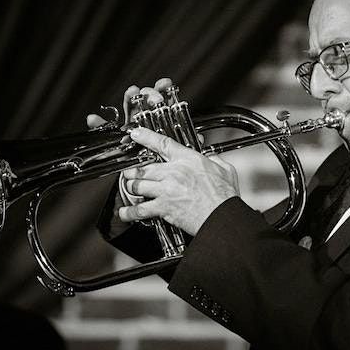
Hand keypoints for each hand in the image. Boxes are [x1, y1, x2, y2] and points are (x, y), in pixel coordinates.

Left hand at [119, 125, 239, 234]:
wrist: (221, 216)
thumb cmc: (224, 196)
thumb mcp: (224, 169)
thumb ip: (215, 159)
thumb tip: (212, 157)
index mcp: (187, 160)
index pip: (162, 143)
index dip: (145, 136)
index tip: (135, 134)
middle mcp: (173, 173)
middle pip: (142, 167)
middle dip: (133, 170)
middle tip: (130, 171)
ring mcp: (165, 191)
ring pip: (137, 185)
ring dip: (131, 187)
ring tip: (130, 187)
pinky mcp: (163, 208)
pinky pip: (140, 209)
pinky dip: (129, 212)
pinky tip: (124, 212)